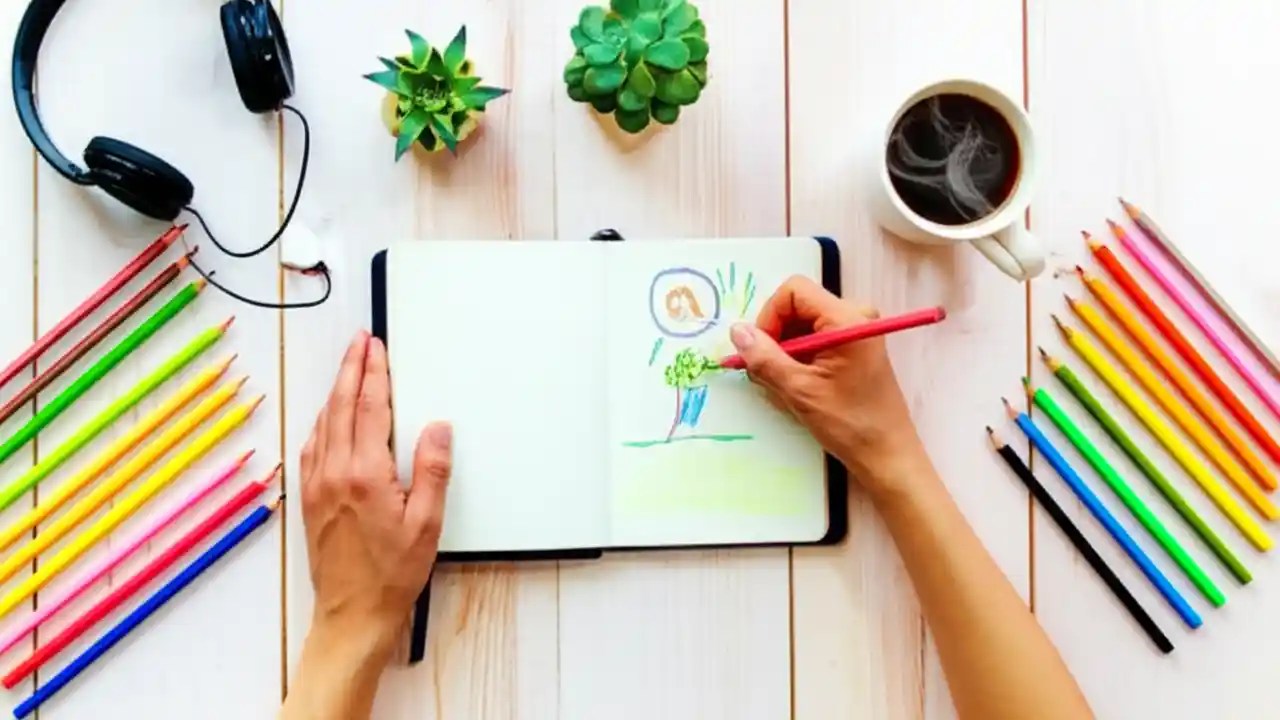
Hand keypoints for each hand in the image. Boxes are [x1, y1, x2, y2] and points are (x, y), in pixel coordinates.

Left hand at [299, 330, 451, 659]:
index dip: (374, 373)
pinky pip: (313, 446)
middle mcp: (333, 474)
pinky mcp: (310, 499)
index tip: (376, 347)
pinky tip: (329, 418)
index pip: (368, 408)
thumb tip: (438, 428)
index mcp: (364, 475)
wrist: (352, 615)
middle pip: (340, 406)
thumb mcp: (427, 522)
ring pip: (323, 423)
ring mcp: (317, 485)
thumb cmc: (391, 574)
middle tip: (359, 342)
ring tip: (348, 369)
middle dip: (350, 369)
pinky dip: (323, 421)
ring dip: (335, 391)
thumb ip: (433, 469)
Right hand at [729, 276, 922, 492]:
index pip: (794, 291)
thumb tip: (737, 331)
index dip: (770, 315)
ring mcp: (856, 331)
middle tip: (767, 371)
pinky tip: (799, 385)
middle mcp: (855, 315)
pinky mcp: (855, 347)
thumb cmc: (848, 422)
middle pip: (798, 306)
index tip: (761, 349)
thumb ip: (765, 358)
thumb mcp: (799, 390)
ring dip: (786, 350)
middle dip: (776, 335)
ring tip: (784, 383)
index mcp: (846, 318)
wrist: (886, 453)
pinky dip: (800, 357)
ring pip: (804, 324)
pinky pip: (816, 338)